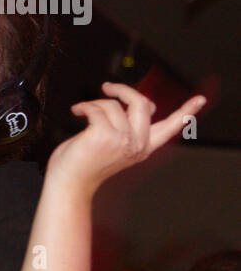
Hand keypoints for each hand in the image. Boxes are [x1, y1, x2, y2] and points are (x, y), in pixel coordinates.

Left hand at [46, 84, 205, 197]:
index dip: (187, 111)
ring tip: (83, 111)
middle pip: (142, 103)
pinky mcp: (104, 135)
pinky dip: (83, 106)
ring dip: (95, 103)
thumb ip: (125, 126)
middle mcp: (137, 144)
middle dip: (124, 90)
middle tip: (108, 87)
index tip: (200, 100)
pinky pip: (96, 108)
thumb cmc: (85, 164)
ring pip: (114, 105)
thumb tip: (125, 103)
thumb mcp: (113, 144)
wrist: (69, 183)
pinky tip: (77, 111)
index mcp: (143, 147)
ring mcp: (122, 139)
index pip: (170, 127)